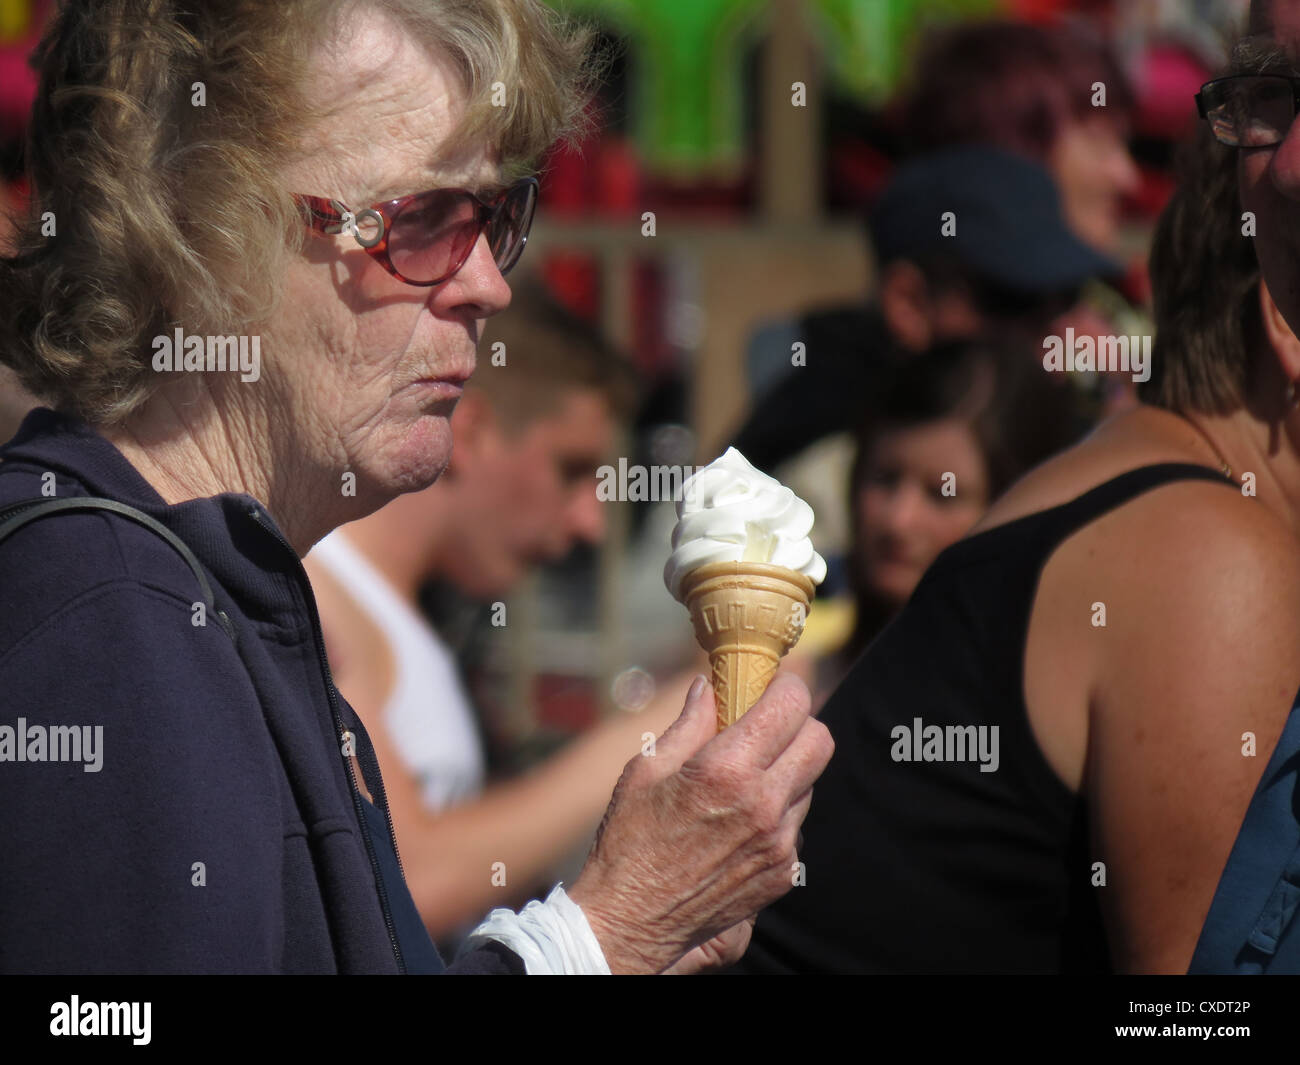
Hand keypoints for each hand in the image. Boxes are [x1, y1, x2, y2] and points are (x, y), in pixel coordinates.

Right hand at [568, 672, 833, 974]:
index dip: (786, 686)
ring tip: (745, 781)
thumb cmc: (629, 840)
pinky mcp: (782, 873)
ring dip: (787, 771)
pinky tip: (740, 822)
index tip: (772, 685)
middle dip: (799, 723)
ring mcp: (779, 843)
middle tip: (769, 725)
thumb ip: (688, 724)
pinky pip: (796, 826)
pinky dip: (778, 814)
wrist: (630, 921)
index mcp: (727, 770)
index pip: (791, 706)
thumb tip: (708, 687)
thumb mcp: (647, 769)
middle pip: (820, 741)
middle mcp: (764, 805)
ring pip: (810, 784)